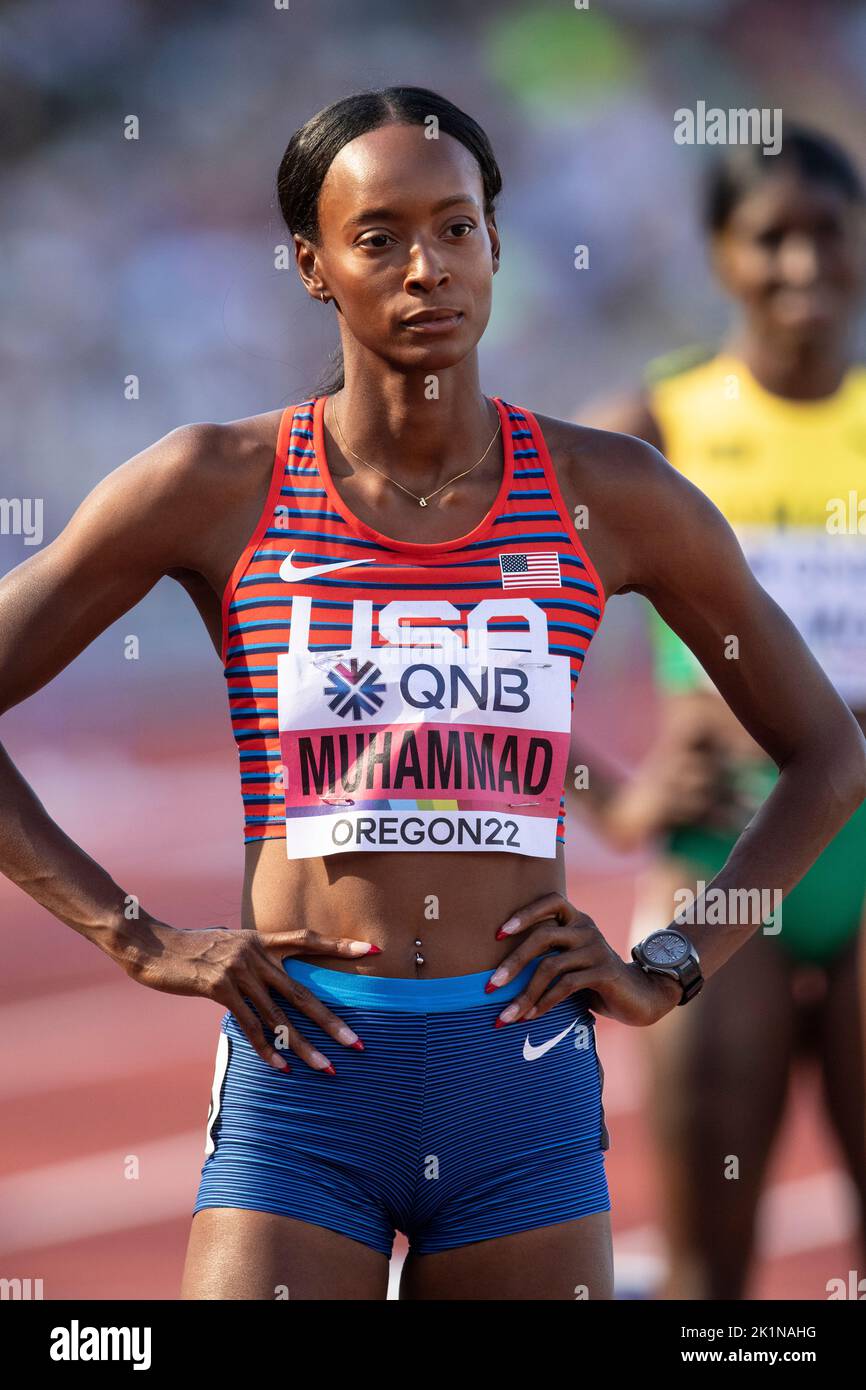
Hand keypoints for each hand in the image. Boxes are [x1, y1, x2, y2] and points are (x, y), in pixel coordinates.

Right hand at [111, 917, 378, 1073]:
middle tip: (357, 1044)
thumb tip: (270, 978)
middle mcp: (256, 953)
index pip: (308, 940)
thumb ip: (252, 959)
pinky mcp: (219, 989)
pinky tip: (282, 1068)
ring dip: (304, 1047)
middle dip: (332, 1021)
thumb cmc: (190, 949)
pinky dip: (266, 1049)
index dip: (340, 945)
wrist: (152, 944)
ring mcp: (239, 971)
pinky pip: (250, 1025)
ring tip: (327, 1069)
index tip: (373, 950)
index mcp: (262, 940)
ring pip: (280, 1017)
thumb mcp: (227, 945)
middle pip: (303, 992)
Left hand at [487, 892, 681, 1027]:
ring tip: (507, 1015)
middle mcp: (586, 928)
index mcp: (575, 919)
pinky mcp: (604, 971)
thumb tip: (499, 975)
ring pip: (551, 966)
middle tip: (490, 986)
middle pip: (542, 936)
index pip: (550, 901)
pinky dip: (545, 1003)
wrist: (637, 997)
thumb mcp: (569, 962)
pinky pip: (567, 985)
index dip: (524, 914)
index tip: (498, 935)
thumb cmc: (592, 979)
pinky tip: (532, 1016)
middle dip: (513, 962)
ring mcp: (596, 948)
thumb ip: (546, 957)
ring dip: (524, 994)